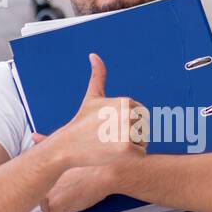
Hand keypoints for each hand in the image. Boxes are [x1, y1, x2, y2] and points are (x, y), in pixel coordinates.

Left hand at [31, 137, 114, 211]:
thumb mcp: (65, 148)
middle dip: (49, 210)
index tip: (54, 201)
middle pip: (43, 203)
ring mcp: (49, 196)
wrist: (105, 169)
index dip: (46, 196)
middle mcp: (43, 184)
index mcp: (44, 172)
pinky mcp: (59, 207)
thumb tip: (33, 136)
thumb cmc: (91, 159)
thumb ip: (46, 141)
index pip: (39, 189)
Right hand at [59, 53, 148, 167]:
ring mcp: (128, 130)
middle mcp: (129, 113)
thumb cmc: (81, 122)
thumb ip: (98, 76)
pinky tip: (112, 152)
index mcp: (126, 101)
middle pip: (144, 129)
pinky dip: (129, 157)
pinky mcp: (126, 148)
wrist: (67, 146)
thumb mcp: (92, 97)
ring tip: (109, 144)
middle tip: (109, 137)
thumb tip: (93, 55)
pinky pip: (141, 154)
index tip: (109, 125)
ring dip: (130, 147)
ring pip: (143, 142)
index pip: (142, 116)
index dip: (127, 124)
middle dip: (130, 136)